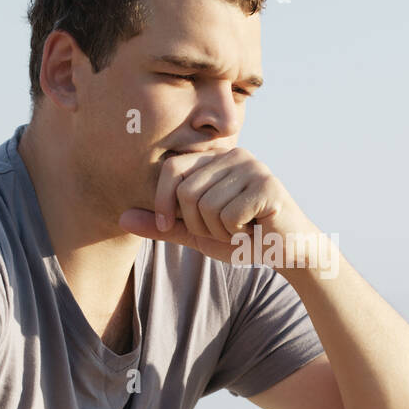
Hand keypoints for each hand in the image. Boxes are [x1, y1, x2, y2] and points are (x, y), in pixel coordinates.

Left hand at [118, 147, 317, 266]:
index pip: (171, 168)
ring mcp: (253, 168)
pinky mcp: (267, 186)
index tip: (169, 226)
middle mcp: (234, 155)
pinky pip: (228, 215)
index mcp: (216, 158)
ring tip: (240, 230)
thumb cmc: (242, 239)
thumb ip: (163, 225)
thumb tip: (121, 218)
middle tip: (222, 231)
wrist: (287, 252)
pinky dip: (236, 234)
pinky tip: (253, 230)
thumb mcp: (197, 232)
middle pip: (186, 192)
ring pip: (206, 205)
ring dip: (219, 231)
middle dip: (198, 224)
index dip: (162, 201)